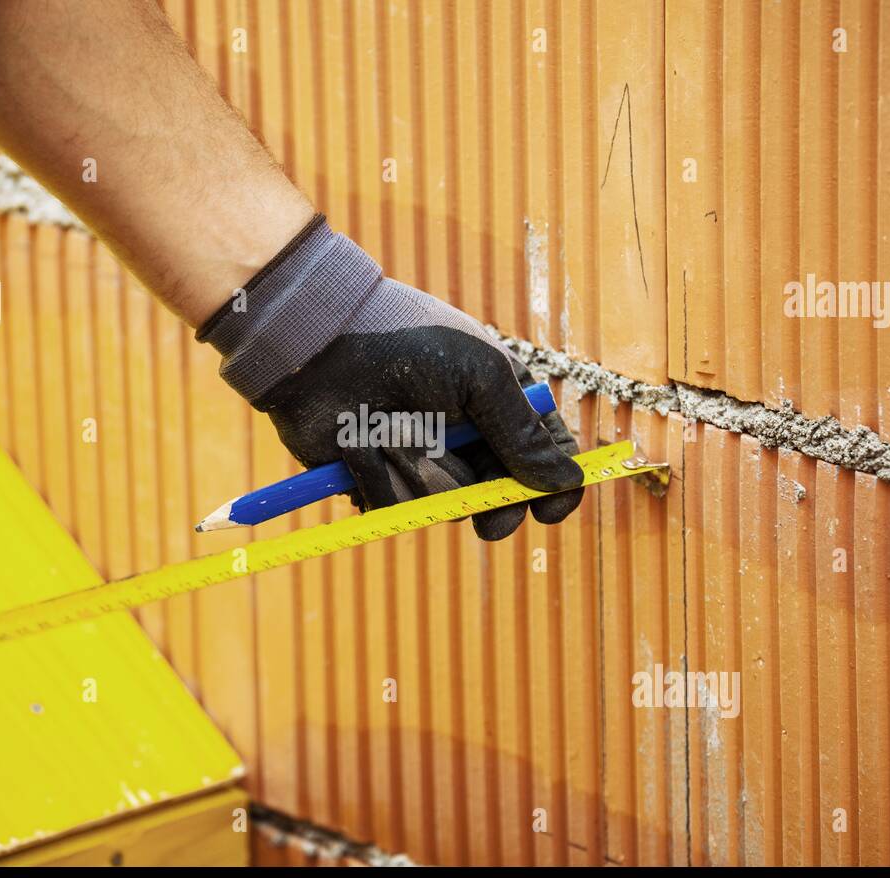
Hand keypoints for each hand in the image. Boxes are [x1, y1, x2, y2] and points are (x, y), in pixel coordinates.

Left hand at [198, 216, 583, 540]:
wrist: (320, 345)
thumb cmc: (408, 343)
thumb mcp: (481, 376)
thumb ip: (524, 432)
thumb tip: (569, 482)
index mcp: (498, 404)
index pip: (544, 456)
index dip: (554, 489)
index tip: (549, 513)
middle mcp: (464, 438)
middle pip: (499, 497)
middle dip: (491, 506)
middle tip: (490, 522)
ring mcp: (420, 462)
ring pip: (444, 505)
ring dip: (423, 474)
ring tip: (394, 429)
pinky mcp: (377, 481)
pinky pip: (395, 508)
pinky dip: (382, 479)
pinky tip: (362, 446)